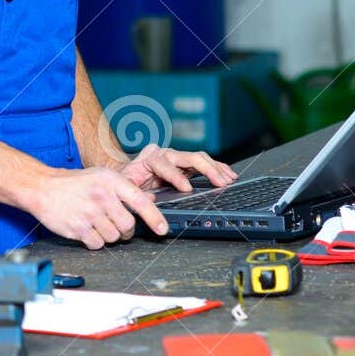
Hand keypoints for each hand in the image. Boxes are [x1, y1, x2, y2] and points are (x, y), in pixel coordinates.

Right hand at [25, 166, 169, 249]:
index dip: (154, 217)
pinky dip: (95, 241)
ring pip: (113, 237)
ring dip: (109, 235)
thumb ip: (124, 189)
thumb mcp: (100, 177)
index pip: (139, 201)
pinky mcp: (78, 228)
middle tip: (116, 224)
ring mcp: (89, 213)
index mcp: (110, 181)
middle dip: (125, 230)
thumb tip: (150, 201)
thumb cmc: (73, 183)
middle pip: (128, 225)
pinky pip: (98, 244)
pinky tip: (87, 229)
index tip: (162, 229)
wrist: (42, 187)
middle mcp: (101, 196)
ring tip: (96, 223)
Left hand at [117, 145, 235, 192]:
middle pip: (187, 157)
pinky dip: (217, 168)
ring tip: (228, 179)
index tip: (186, 188)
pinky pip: (203, 163)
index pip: (164, 164)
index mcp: (149, 159)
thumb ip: (135, 194)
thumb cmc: (126, 181)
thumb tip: (148, 201)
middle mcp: (164, 154)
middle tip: (219, 182)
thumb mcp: (126, 188)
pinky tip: (228, 174)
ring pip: (199, 158)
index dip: (175, 176)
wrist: (127, 174)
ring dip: (215, 168)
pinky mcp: (185, 164)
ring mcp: (176, 158)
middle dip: (205, 169)